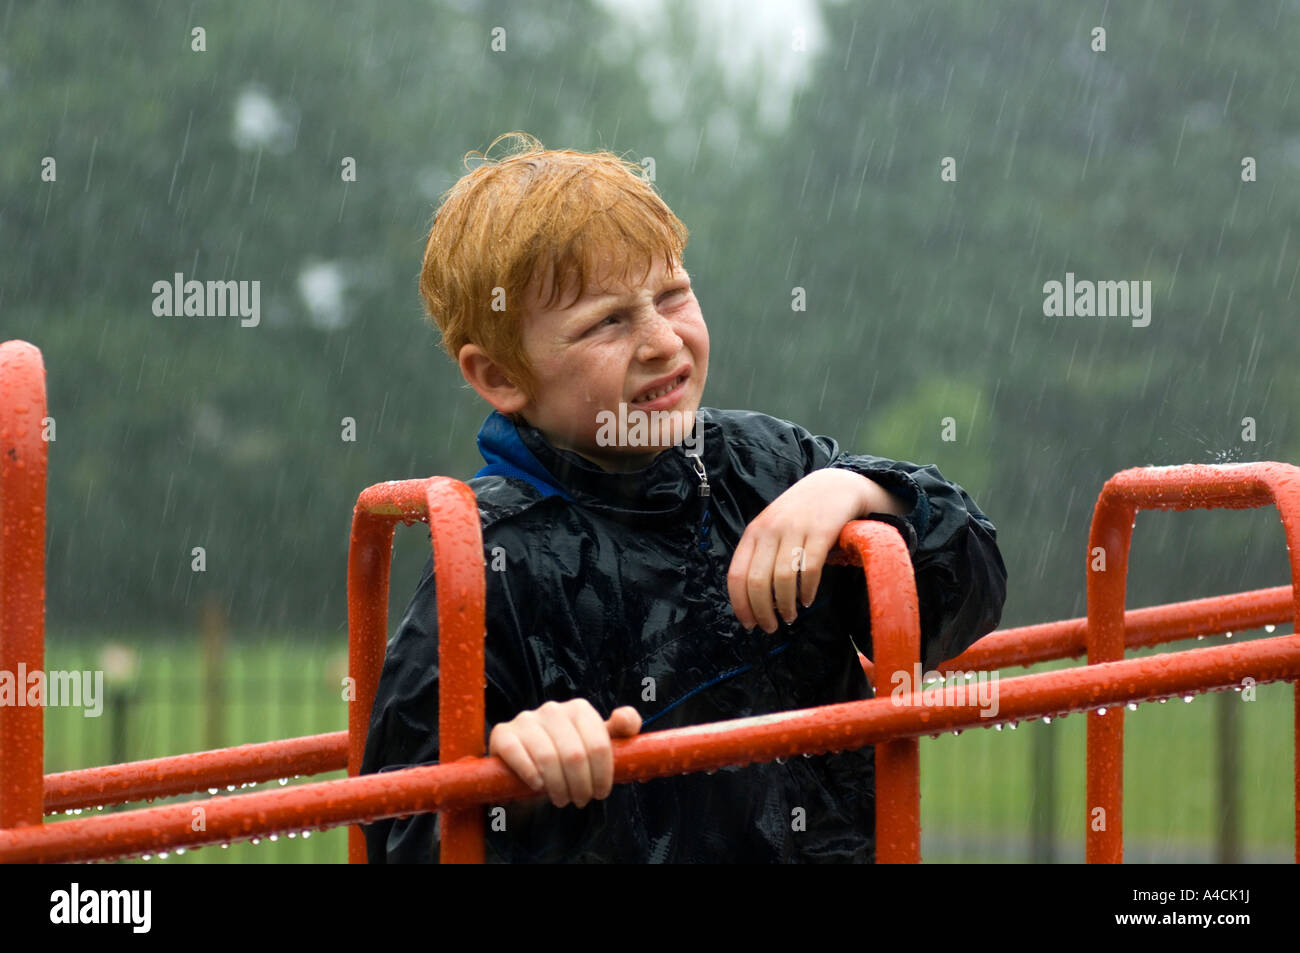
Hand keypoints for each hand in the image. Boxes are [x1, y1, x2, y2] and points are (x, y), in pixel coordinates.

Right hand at [489, 700, 640, 808]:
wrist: (528, 764)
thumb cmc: (569, 755)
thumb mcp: (596, 743)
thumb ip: (620, 730)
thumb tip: (628, 720)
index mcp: (579, 709)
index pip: (599, 744)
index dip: (602, 774)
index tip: (601, 793)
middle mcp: (553, 709)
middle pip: (575, 754)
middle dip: (581, 785)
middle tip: (581, 800)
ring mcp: (526, 719)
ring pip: (548, 757)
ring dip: (558, 786)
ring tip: (562, 799)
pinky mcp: (503, 734)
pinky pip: (518, 755)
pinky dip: (530, 775)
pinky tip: (538, 786)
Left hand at [727, 468, 905, 633]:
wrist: (835, 485)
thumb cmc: (801, 514)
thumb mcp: (773, 527)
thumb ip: (761, 554)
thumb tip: (753, 599)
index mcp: (753, 532)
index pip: (737, 575)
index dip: (740, 604)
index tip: (748, 623)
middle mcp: (770, 530)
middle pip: (756, 582)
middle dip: (762, 611)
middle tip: (770, 627)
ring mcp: (795, 529)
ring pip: (782, 579)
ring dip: (785, 605)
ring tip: (790, 616)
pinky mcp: (821, 531)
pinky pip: (810, 569)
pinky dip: (807, 591)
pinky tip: (806, 600)